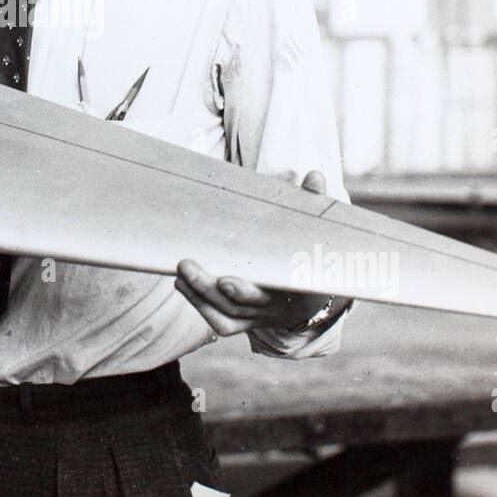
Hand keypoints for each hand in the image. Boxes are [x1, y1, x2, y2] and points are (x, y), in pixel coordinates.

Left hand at [176, 169, 351, 335]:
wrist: (314, 290)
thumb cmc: (311, 252)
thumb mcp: (316, 230)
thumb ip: (313, 203)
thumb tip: (314, 175)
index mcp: (296, 289)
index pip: (270, 295)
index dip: (246, 291)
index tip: (225, 282)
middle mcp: (275, 308)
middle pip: (238, 306)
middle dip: (209, 287)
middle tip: (186, 264)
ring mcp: (259, 317)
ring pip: (225, 315)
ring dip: (199, 295)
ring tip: (181, 272)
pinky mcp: (245, 320)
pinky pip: (221, 321)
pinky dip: (200, 305)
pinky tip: (183, 284)